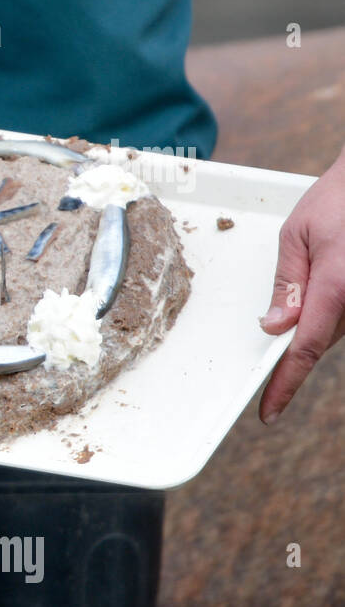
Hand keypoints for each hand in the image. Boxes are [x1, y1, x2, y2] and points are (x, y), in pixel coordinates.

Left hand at [258, 147, 344, 422]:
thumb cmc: (341, 196)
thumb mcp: (298, 233)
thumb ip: (287, 283)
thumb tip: (274, 327)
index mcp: (338, 283)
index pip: (306, 346)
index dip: (286, 382)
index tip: (269, 410)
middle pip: (324, 337)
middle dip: (303, 331)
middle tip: (306, 286)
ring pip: (341, 326)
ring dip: (327, 314)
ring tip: (335, 261)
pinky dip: (340, 306)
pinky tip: (342, 271)